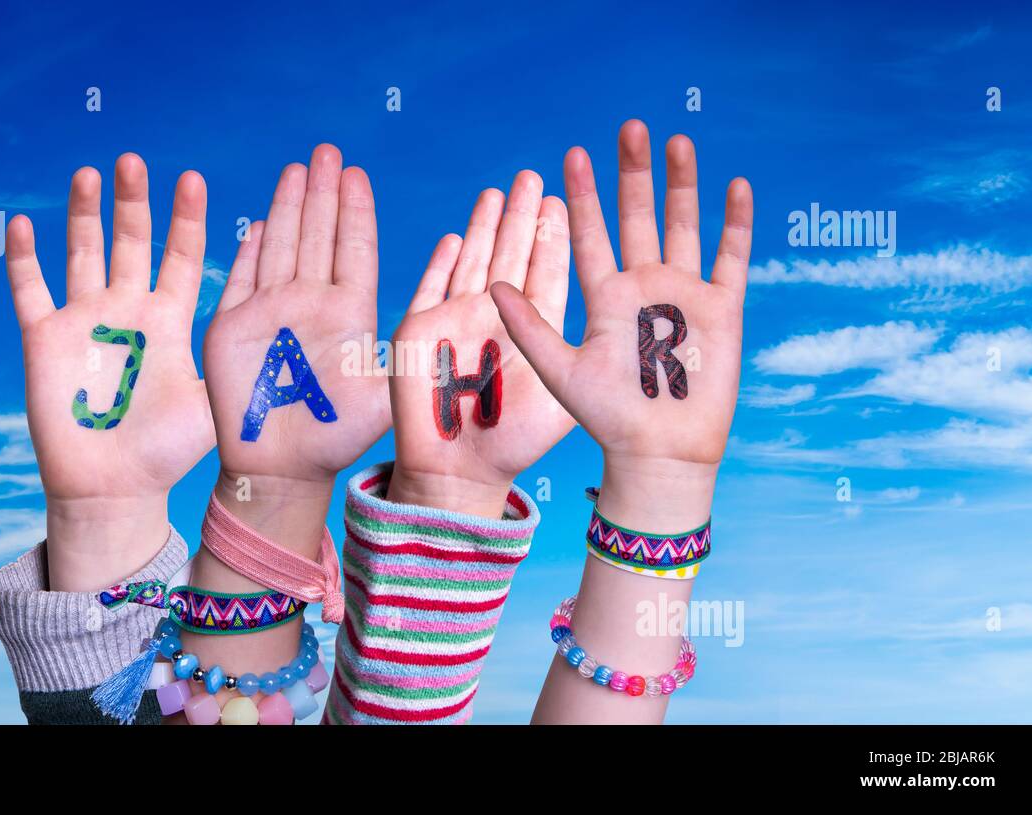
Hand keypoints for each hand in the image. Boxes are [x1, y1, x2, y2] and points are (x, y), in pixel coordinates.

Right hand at [4, 154, 215, 587]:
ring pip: (82, 254)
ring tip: (90, 173)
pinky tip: (23, 224)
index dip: (185, 219)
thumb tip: (303, 346)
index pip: (179, 256)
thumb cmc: (169, 452)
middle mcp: (126, 311)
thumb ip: (243, 366)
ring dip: (84, 214)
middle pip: (130, 242)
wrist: (116, 488)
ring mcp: (84, 321)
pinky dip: (24, 259)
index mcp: (168, 318)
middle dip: (133, 202)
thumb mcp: (217, 401)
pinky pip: (30, 292)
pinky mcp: (45, 340)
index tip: (193, 179)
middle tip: (135, 160)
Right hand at [201, 145, 388, 530]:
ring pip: (281, 246)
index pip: (353, 250)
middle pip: (317, 236)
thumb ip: (400, 358)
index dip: (354, 212)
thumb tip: (435, 329)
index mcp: (348, 314)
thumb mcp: (381, 396)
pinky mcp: (232, 326)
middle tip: (328, 150)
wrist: (281, 468)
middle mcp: (310, 305)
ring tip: (298, 168)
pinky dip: (249, 249)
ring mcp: (270, 312)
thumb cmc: (335, 437)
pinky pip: (241, 277)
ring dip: (288, 207)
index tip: (356, 173)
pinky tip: (258, 218)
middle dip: (322, 193)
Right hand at [387, 171, 574, 516]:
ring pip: (471, 262)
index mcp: (531, 327)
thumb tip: (612, 311)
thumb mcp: (559, 393)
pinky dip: (441, 265)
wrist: (458, 470)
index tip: (563, 196)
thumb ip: (573, 350)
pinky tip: (453, 236)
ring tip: (497, 192)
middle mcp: (493, 317)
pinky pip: (430, 290)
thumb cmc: (513, 441)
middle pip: (508, 256)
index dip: (551, 233)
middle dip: (519, 217)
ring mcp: (454, 321)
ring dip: (482, 228)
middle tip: (533, 176)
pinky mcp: (419, 333)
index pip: (544, 270)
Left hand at [492, 121, 752, 527]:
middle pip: (637, 218)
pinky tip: (734, 186)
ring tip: (676, 140)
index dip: (583, 196)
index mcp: (604, 297)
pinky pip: (731, 257)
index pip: (589, 235)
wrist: (659, 454)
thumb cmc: (606, 420)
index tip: (571, 154)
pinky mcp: (722, 309)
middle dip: (632, 174)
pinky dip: (736, 223)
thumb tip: (492, 284)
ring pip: (683, 226)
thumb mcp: (558, 371)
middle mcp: (643, 288)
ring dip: (681, 184)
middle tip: (627, 127)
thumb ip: (528, 326)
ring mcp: (684, 295)